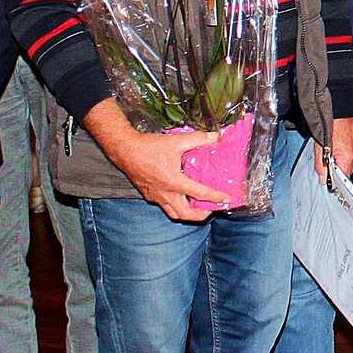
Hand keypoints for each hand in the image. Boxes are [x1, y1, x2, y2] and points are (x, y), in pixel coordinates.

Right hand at [82, 99, 224, 221]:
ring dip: (187, 213)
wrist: (125, 150)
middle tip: (211, 208)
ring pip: (174, 214)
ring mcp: (156, 196)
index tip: (227, 200)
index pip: (200, 194)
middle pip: (186, 215)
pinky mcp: (149, 195)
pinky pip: (164, 206)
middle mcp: (166, 194)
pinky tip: (179, 195)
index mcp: (174, 182)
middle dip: (201, 215)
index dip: (216, 198)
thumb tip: (215, 136)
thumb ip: (198, 139)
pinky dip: (175, 205)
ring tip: (196, 206)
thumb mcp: (176, 141)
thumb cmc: (149, 147)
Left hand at [318, 117, 352, 183]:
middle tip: (331, 159)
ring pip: (352, 162)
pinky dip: (350, 152)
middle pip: (348, 171)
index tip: (331, 181)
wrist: (340, 111)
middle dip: (339, 168)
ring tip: (337, 149)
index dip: (336, 182)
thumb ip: (321, 167)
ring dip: (345, 160)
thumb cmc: (330, 126)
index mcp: (347, 158)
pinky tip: (343, 144)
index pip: (344, 179)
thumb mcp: (320, 148)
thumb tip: (323, 180)